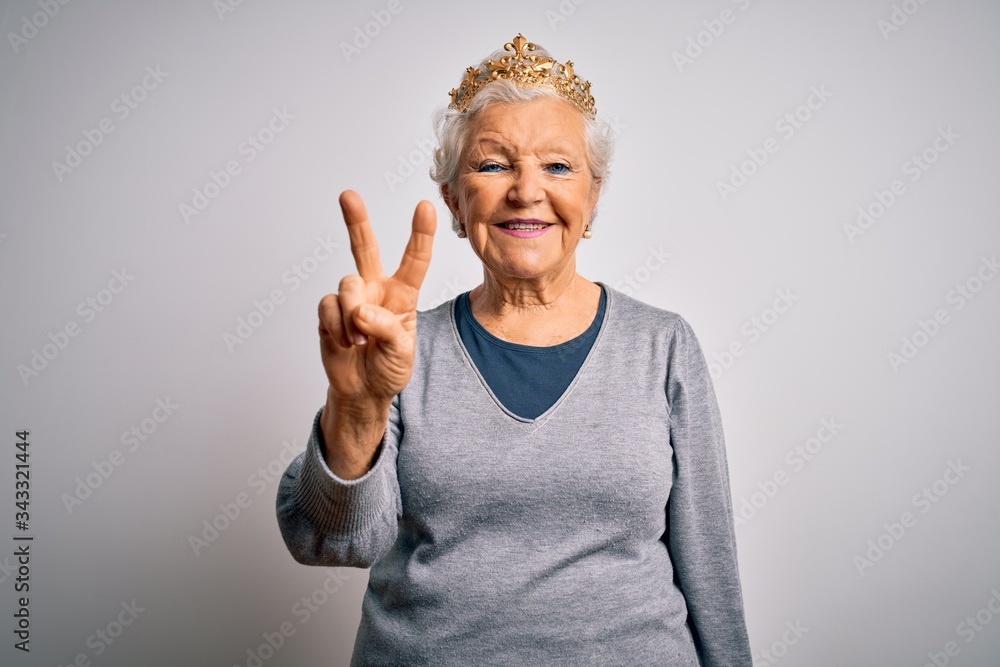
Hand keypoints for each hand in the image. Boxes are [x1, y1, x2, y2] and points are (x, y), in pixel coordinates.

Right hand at [318, 190, 436, 411]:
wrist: (362, 390)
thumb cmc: (389, 367)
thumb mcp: (401, 352)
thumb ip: (386, 328)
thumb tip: (359, 311)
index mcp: (403, 294)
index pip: (414, 260)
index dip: (420, 234)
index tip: (425, 207)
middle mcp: (376, 288)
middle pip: (364, 248)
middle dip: (355, 221)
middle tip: (348, 195)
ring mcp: (350, 298)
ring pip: (348, 284)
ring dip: (354, 314)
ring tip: (360, 341)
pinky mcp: (329, 311)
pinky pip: (329, 306)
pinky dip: (337, 327)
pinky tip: (345, 343)